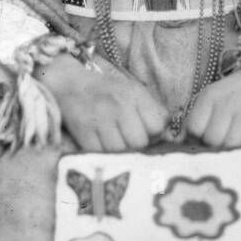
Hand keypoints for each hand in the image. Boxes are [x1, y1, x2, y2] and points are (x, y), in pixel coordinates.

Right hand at [37, 52, 169, 151]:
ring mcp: (98, 119)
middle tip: (128, 140)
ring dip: (120, 153)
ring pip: (121, 152)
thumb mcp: (134, 92)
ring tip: (115, 143)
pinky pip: (100, 154)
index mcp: (133, 94)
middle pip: (139, 142)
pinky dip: (103, 155)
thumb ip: (155, 112)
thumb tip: (172, 138)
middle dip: (136, 145)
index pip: (157, 125)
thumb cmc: (106, 91)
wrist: (69, 85)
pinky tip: (102, 146)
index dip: (154, 134)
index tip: (145, 132)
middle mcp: (117, 105)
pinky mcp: (82, 132)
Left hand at [184, 66, 240, 148]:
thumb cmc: (237, 91)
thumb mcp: (214, 96)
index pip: (193, 129)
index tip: (202, 142)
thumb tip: (184, 143)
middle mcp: (227, 102)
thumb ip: (199, 119)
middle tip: (221, 145)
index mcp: (210, 96)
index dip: (195, 141)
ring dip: (232, 150)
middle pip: (212, 140)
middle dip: (214, 147)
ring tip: (236, 144)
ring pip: (231, 145)